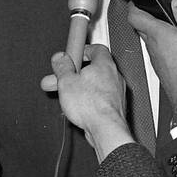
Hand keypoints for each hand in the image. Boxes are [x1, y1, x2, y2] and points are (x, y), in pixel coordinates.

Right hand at [43, 45, 132, 162]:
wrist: (106, 129)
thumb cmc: (91, 105)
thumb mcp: (67, 81)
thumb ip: (62, 67)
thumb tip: (60, 58)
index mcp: (104, 64)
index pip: (96, 48)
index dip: (82, 50)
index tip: (71, 56)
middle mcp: (114, 75)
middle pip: (93, 68)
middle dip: (73, 74)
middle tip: (59, 80)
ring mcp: (116, 92)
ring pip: (94, 85)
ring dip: (79, 88)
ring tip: (64, 97)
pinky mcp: (114, 106)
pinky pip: (99, 98)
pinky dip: (88, 100)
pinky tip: (76, 108)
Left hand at [128, 0, 176, 110]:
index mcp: (158, 33)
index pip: (134, 15)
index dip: (133, 5)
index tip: (137, 0)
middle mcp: (152, 46)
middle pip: (140, 27)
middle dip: (146, 17)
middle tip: (157, 11)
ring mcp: (154, 58)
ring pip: (149, 40)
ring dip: (156, 32)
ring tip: (171, 27)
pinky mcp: (159, 68)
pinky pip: (156, 51)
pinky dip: (162, 45)